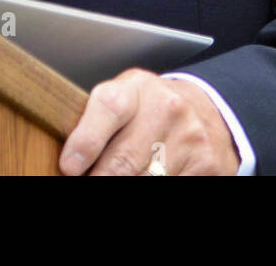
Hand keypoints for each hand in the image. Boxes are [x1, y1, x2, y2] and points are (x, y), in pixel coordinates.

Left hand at [59, 68, 239, 174]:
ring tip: (111, 178)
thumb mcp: (125, 98)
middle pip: (124, 159)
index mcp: (137, 87)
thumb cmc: (151, 107)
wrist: (205, 111)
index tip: (70, 166)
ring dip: (124, 184)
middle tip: (87, 180)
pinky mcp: (206, 164)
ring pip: (146, 179)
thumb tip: (69, 155)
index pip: (109, 108)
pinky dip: (152, 188)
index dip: (85, 141)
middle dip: (100, 177)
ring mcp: (189, 137)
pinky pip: (170, 185)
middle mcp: (166, 108)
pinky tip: (142, 179)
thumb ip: (98, 118)